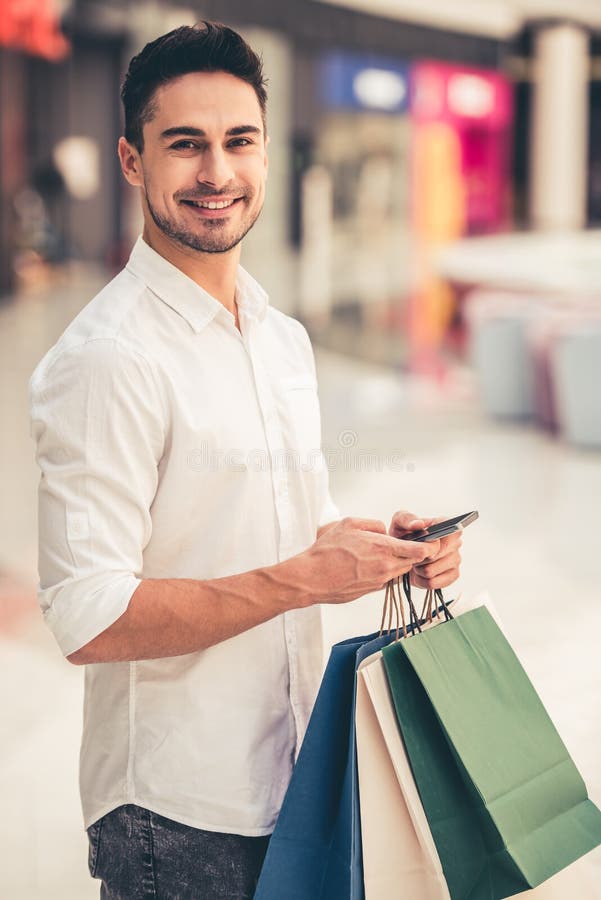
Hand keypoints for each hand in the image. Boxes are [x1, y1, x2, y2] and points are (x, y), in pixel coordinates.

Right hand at [303, 517, 439, 605]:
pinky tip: (367, 565)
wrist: (311, 578)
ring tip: (379, 554)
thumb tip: (384, 530)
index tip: (428, 541)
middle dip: (413, 553)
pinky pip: (387, 579)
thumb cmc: (327, 551)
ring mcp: (380, 580)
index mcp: (382, 547)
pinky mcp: (373, 590)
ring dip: (398, 562)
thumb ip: (373, 524)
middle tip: (404, 544)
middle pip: (414, 561)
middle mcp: (385, 566)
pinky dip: (384, 571)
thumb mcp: (349, 524)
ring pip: (400, 570)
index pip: (420, 550)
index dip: (429, 546)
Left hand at [388, 510, 461, 590]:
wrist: (401, 556)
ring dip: (417, 569)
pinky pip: (432, 583)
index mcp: (446, 525)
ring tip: (415, 563)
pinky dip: (421, 580)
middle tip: (413, 554)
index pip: (452, 531)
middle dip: (419, 556)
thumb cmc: (402, 536)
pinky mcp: (453, 575)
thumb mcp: (399, 523)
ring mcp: (456, 559)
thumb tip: (420, 524)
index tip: (422, 544)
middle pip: (438, 554)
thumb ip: (407, 519)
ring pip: (431, 570)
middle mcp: (456, 542)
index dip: (435, 540)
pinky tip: (419, 574)